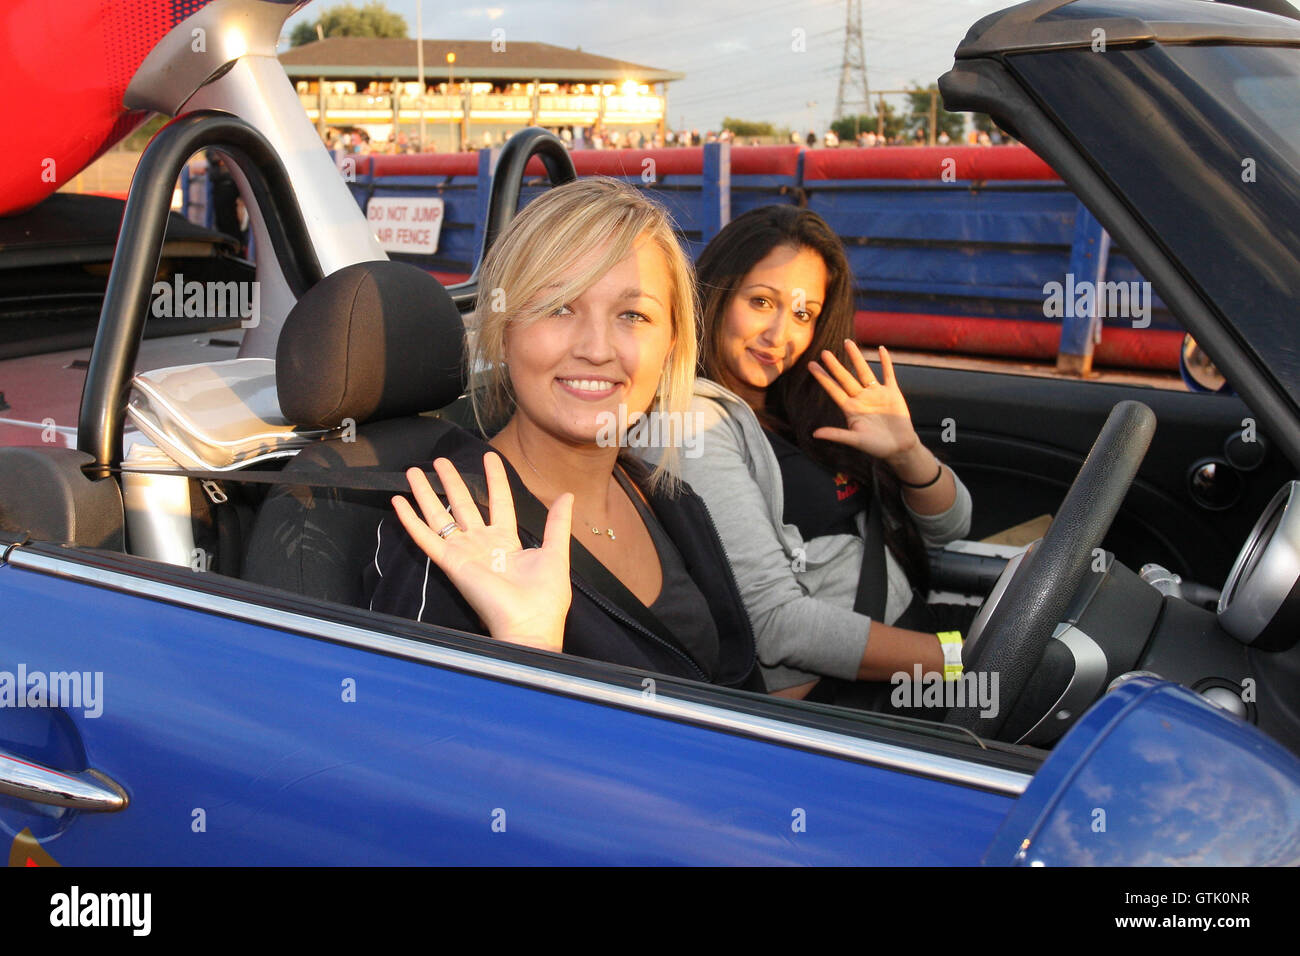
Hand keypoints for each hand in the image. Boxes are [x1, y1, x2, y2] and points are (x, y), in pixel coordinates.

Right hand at [391, 453, 573, 652]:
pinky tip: (399, 504)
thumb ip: (557, 523)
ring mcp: (464, 553)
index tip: (489, 456)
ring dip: (426, 494)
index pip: (498, 501)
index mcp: (507, 541)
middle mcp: (482, 544)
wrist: (530, 624)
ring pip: (440, 517)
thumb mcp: (555, 552)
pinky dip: (411, 522)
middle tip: (440, 460)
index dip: (494, 479)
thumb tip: (568, 495)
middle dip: (451, 482)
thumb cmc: (545, 597)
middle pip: (462, 505)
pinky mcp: (451, 564)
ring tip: (414, 471)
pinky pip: (427, 539)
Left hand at [808, 341, 919, 462]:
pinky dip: (885, 362)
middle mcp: (861, 398)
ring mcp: (876, 394)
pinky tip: (880, 349)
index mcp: (851, 409)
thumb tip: (814, 434)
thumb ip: (837, 435)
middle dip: (835, 365)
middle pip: (845, 378)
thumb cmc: (877, 447)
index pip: (833, 390)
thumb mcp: (856, 440)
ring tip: (847, 342)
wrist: (900, 448)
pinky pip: (888, 374)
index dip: (823, 378)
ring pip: (864, 371)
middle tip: (824, 351)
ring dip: (856, 357)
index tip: (811, 365)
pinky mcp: (892, 393)